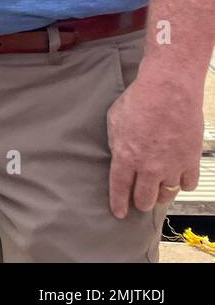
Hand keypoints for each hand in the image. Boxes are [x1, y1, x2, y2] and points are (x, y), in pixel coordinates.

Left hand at [106, 69, 203, 217]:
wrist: (169, 91)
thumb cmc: (139, 100)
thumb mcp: (114, 120)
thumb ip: (116, 142)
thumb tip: (119, 154)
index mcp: (125, 156)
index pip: (119, 188)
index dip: (118, 203)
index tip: (118, 212)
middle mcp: (148, 167)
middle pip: (144, 198)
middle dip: (139, 202)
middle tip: (138, 201)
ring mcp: (171, 166)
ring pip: (166, 195)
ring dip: (160, 195)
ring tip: (157, 191)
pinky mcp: (190, 161)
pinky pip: (187, 184)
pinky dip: (182, 184)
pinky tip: (177, 178)